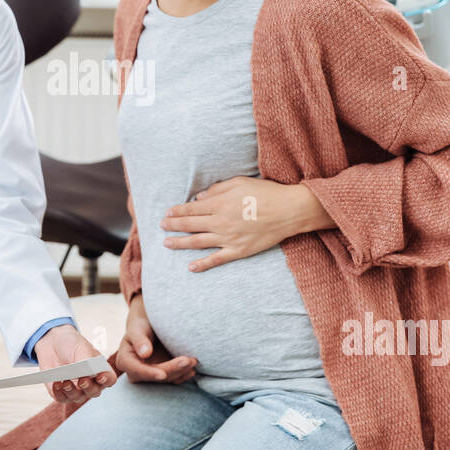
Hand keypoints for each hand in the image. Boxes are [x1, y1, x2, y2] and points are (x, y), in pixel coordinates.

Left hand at [33, 324, 116, 405]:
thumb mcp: (80, 347)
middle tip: (82, 380)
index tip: (100, 377)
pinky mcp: (62, 393)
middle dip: (89, 388)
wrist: (52, 343)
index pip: (109, 379)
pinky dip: (59, 393)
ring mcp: (76, 389)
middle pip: (94, 392)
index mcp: (100, 370)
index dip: (106, 380)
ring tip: (65, 381)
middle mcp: (90, 382)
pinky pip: (62, 398)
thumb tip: (88, 372)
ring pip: (78, 398)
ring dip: (72, 391)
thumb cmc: (71, 344)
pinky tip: (56, 383)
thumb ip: (86, 359)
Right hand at [114, 293, 196, 382]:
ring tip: (194, 361)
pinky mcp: (163, 374)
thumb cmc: (140, 326)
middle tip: (188, 360)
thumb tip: (144, 354)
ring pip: (166, 378)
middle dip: (172, 370)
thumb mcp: (137, 328)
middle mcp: (136, 371)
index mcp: (125, 360)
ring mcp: (150, 374)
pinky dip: (184, 375)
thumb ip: (139, 339)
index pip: (136, 371)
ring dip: (181, 372)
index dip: (149, 373)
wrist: (150, 326)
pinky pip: (174, 379)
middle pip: (155, 376)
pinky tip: (192, 370)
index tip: (162, 374)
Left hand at [160, 176, 330, 272]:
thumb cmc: (266, 193)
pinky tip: (190, 267)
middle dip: (173, 225)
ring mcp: (228, 238)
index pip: (191, 208)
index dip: (177, 211)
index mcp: (220, 204)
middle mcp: (220, 222)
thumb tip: (199, 198)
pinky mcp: (238, 251)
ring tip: (166, 244)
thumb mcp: (240, 183)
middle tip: (160, 226)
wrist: (289, 211)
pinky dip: (202, 264)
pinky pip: (216, 259)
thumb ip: (217, 190)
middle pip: (190, 225)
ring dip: (180, 243)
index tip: (167, 212)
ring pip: (197, 242)